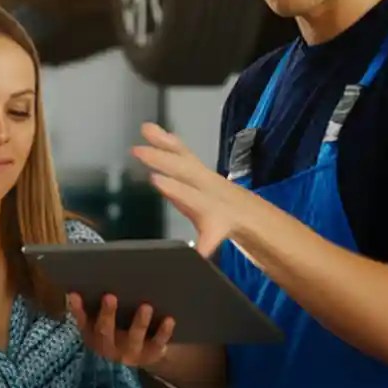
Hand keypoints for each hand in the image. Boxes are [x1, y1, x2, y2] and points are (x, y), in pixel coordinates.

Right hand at [68, 292, 174, 366]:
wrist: (141, 352)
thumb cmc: (117, 327)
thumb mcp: (100, 320)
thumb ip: (90, 305)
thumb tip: (80, 284)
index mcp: (93, 334)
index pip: (82, 321)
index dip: (77, 309)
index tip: (74, 294)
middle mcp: (109, 347)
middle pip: (105, 331)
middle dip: (107, 314)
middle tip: (109, 296)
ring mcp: (130, 353)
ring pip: (133, 338)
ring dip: (139, 323)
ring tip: (146, 307)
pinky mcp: (150, 354)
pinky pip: (157, 344)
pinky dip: (163, 332)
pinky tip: (169, 319)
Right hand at [132, 122, 245, 256]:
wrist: (247, 214)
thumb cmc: (224, 227)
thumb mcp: (215, 241)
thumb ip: (205, 245)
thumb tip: (194, 258)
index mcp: (211, 209)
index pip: (191, 198)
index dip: (174, 189)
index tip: (155, 179)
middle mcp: (207, 187)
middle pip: (184, 171)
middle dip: (162, 161)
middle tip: (139, 151)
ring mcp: (202, 174)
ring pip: (183, 157)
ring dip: (163, 144)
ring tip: (146, 130)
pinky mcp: (197, 167)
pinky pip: (181, 151)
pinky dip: (167, 140)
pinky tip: (151, 129)